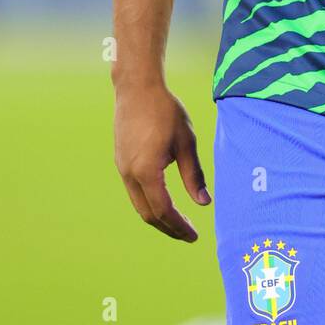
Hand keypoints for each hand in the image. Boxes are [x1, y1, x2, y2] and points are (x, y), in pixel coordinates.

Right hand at [114, 81, 210, 240]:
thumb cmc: (165, 111)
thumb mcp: (186, 142)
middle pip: (148, 214)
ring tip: (178, 222)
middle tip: (188, 235)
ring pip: (139, 204)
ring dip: (158, 217)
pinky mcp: (121, 161)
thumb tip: (204, 203)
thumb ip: (193, 175)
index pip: (163, 210)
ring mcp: (122, 168)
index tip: (194, 236)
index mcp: (146, 172)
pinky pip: (134, 191)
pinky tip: (164, 200)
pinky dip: (149, 202)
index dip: (179, 226)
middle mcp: (129, 174)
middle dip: (168, 228)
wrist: (137, 88)